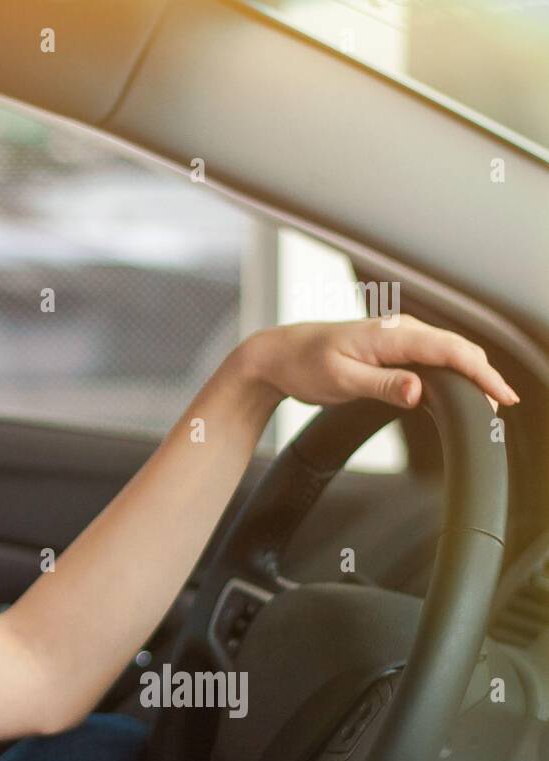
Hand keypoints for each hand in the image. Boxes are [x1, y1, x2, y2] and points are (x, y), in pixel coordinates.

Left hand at [241, 316, 519, 412]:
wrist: (280, 354)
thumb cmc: (304, 364)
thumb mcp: (340, 379)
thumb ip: (382, 385)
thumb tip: (419, 391)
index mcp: (389, 334)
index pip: (450, 350)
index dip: (481, 373)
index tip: (501, 397)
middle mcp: (400, 329)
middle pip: (457, 349)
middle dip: (484, 376)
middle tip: (499, 409)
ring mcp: (398, 336)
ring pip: (448, 352)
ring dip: (471, 374)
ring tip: (488, 404)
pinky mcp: (394, 346)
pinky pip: (433, 356)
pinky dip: (453, 372)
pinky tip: (460, 392)